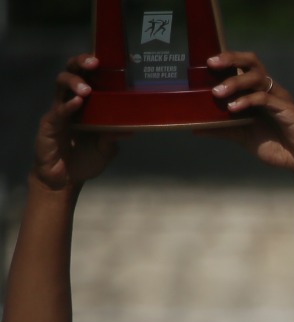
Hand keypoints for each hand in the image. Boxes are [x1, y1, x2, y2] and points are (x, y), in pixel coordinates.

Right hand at [32, 56, 124, 190]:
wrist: (65, 180)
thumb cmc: (84, 160)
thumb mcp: (106, 149)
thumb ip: (115, 137)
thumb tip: (133, 128)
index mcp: (87, 105)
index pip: (88, 77)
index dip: (93, 66)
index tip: (106, 59)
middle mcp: (71, 102)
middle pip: (71, 73)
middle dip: (80, 64)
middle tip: (94, 63)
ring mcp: (59, 111)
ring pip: (61, 86)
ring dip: (74, 83)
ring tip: (86, 90)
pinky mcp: (49, 124)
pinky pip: (57, 111)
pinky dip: (68, 106)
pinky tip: (76, 103)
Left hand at [202, 52, 293, 177]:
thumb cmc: (278, 146)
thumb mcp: (243, 136)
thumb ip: (222, 129)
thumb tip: (194, 127)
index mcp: (259, 92)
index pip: (243, 66)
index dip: (227, 59)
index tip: (206, 62)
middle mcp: (269, 90)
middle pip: (252, 62)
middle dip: (231, 59)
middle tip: (211, 63)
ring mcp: (279, 98)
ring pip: (257, 78)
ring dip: (235, 82)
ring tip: (218, 93)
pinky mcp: (288, 109)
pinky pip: (265, 98)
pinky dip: (247, 100)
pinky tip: (234, 108)